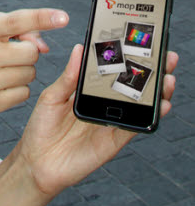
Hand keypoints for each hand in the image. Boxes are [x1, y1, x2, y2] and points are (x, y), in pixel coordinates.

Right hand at [0, 8, 68, 114]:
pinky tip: (0, 83)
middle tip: (8, 52)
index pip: (16, 21)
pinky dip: (18, 87)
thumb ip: (19, 28)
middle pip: (31, 52)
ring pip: (31, 73)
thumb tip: (45, 48)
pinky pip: (25, 93)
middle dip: (27, 51)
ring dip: (23, 69)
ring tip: (1, 67)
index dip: (42, 18)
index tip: (64, 18)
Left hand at [17, 45, 177, 198]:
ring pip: (140, 105)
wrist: (36, 162)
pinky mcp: (114, 141)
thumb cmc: (41, 128)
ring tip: (167, 78)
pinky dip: (150, 117)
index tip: (141, 43)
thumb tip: (79, 49)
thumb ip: (68, 77)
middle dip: (152, 72)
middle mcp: (103, 105)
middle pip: (132, 86)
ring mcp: (111, 122)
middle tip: (165, 57)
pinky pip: (136, 127)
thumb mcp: (52, 97)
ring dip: (157, 93)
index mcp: (88, 91)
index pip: (112, 71)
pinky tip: (162, 105)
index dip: (127, 59)